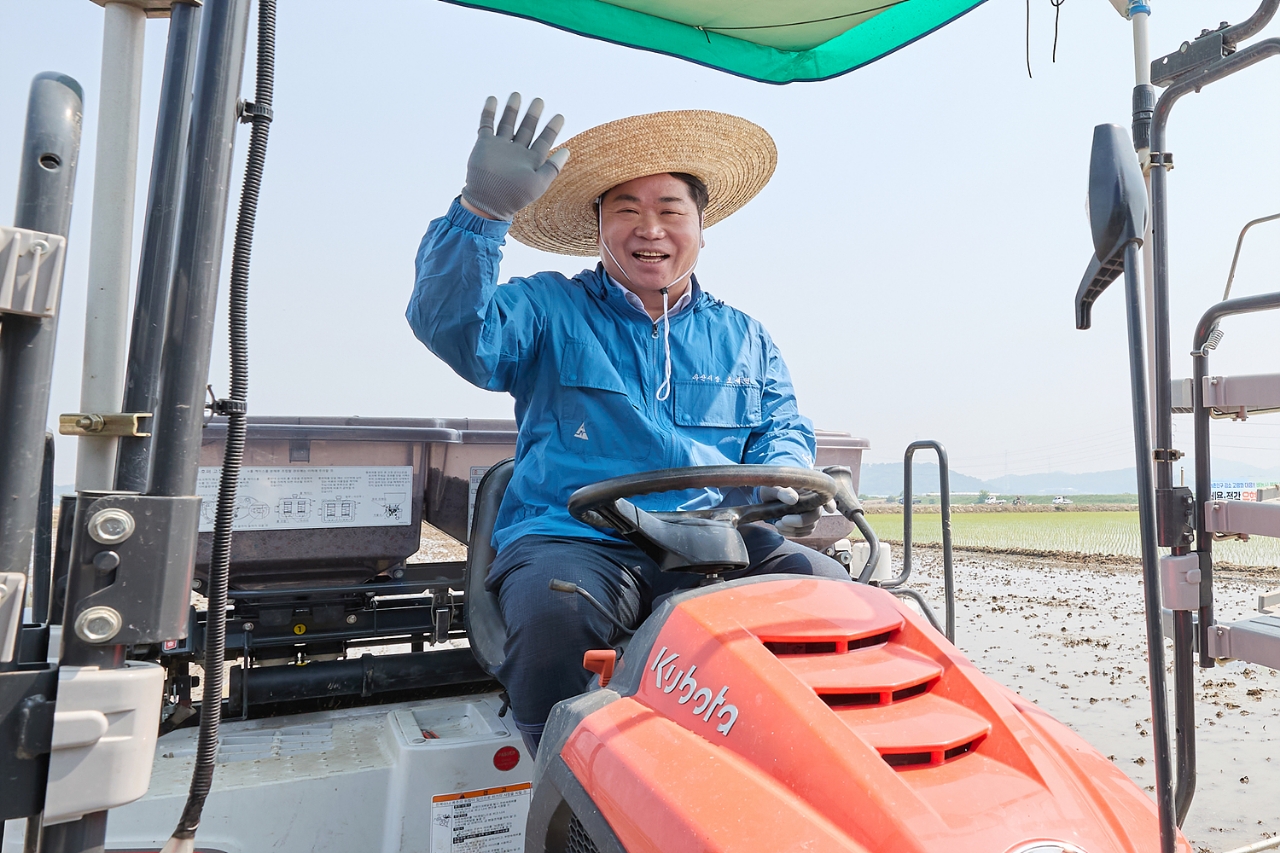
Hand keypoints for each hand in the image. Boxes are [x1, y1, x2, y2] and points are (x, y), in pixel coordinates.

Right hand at [461, 93, 569, 220]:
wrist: (488, 202)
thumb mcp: (538, 183)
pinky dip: (489, 112)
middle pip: (526, 128)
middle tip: (539, 101)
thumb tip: (567, 151)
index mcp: (531, 160)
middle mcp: (517, 152)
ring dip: (512, 110)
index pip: (544, 140)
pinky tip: (493, 99)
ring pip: (508, 123)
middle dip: (532, 115)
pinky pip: (487, 124)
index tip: (560, 116)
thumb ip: (553, 167)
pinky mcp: (485, 144)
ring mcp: (500, 147)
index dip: (552, 128)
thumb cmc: (515, 196)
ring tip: (517, 94)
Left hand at [759, 486, 835, 538]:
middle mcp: (814, 501)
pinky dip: (792, 533)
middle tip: (782, 520)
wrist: (768, 499)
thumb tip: (794, 499)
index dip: (830, 503)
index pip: (825, 495)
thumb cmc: (772, 489)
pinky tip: (781, 529)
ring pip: (810, 526)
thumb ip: (781, 491)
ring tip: (777, 524)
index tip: (829, 509)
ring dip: (793, 529)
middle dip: (800, 521)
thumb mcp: (772, 488)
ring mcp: (812, 513)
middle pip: (816, 514)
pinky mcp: (807, 524)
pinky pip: (805, 532)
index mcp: (809, 489)